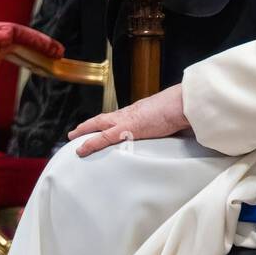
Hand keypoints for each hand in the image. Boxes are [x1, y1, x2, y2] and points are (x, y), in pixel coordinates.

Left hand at [68, 84, 188, 156]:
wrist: (182, 104)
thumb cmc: (180, 110)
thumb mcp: (170, 119)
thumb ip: (167, 125)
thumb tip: (175, 132)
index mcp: (140, 111)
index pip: (120, 116)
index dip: (109, 121)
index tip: (101, 125)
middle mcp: (130, 113)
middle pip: (104, 118)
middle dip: (90, 124)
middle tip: (77, 131)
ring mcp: (126, 120)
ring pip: (99, 124)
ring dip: (85, 130)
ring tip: (73, 137)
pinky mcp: (126, 129)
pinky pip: (103, 138)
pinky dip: (91, 143)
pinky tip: (80, 150)